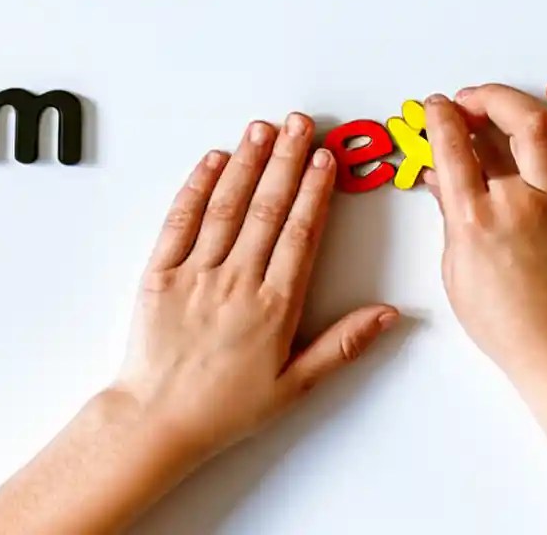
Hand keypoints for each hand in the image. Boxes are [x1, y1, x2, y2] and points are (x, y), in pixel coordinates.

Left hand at [117, 115, 398, 459]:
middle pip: (267, 208)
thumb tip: (389, 315)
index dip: (316, 191)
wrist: (156, 422)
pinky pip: (181, 221)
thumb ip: (343, 345)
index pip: (300, 233)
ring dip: (248, 161)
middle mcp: (236, 283)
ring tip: (264, 128)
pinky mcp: (159, 274)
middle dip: (287, 159)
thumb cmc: (224, 409)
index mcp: (274, 308)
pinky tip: (213, 160)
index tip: (327, 159)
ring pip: (226, 205)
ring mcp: (195, 274)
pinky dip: (197, 186)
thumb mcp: (296, 386)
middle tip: (302, 124)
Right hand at [422, 81, 546, 381]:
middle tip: (464, 102)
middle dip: (480, 98)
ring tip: (497, 99)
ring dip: (516, 100)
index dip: (441, 117)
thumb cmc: (506, 321)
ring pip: (544, 127)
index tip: (435, 107)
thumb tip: (441, 176)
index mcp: (478, 221)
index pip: (454, 147)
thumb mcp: (456, 268)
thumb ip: (451, 215)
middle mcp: (522, 203)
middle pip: (506, 121)